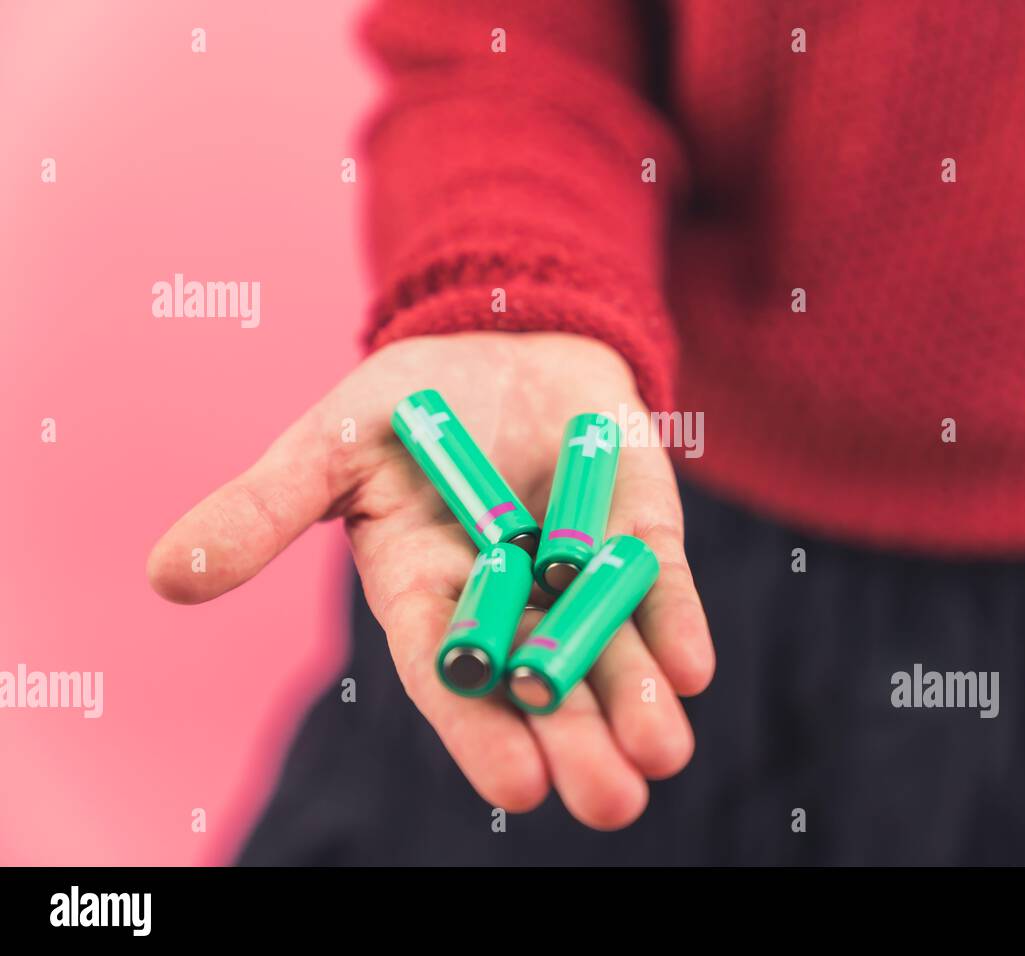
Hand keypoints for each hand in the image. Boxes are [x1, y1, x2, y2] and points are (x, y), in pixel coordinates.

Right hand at [147, 332, 714, 829]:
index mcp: (430, 597)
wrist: (503, 333)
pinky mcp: (640, 533)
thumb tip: (167, 576)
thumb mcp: (330, 445)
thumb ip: (264, 512)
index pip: (454, 677)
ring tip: (660, 755)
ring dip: (636, 702)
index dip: (483, 729)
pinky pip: (660, 586)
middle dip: (576, 742)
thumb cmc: (409, 399)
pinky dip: (674, 624)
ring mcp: (582, 571)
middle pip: (545, 686)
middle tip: (611, 802)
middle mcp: (512, 603)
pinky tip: (690, 670)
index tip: (517, 787)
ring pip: (610, 650)